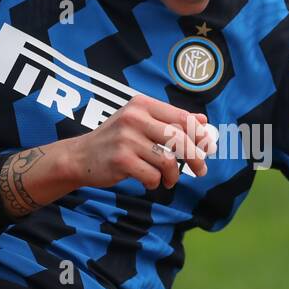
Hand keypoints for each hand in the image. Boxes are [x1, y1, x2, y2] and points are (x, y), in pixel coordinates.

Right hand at [66, 94, 212, 190]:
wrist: (79, 157)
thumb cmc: (115, 140)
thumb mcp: (140, 123)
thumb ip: (169, 121)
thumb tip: (203, 120)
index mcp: (142, 105)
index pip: (181, 117)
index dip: (200, 134)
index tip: (209, 148)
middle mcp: (134, 118)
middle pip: (179, 139)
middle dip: (195, 158)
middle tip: (201, 171)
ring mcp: (126, 139)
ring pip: (168, 161)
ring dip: (173, 175)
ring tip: (167, 180)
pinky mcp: (121, 160)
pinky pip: (152, 176)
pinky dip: (155, 183)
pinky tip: (149, 182)